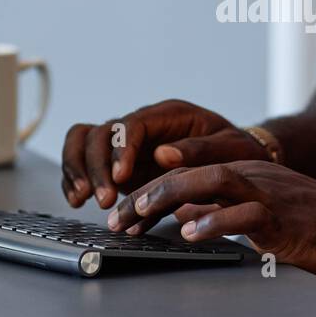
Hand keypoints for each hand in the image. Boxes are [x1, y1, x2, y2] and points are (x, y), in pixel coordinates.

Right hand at [61, 99, 269, 208]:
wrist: (238, 160)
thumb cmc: (238, 149)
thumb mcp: (231, 148)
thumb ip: (199, 150)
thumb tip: (163, 155)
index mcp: (168, 115)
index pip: (131, 125)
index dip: (121, 149)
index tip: (122, 177)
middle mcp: (143, 127)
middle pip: (99, 133)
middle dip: (94, 166)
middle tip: (103, 198)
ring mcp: (128, 146)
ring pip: (84, 143)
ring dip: (77, 169)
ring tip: (81, 199)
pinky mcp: (121, 166)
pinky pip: (88, 165)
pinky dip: (77, 180)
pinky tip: (79, 201)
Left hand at [107, 161, 315, 286]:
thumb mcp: (267, 219)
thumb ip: (227, 215)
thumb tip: (185, 221)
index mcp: (248, 176)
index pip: (190, 174)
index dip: (153, 190)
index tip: (123, 213)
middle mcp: (255, 177)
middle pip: (191, 172)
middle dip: (149, 193)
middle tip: (118, 219)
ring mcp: (271, 194)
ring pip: (212, 181)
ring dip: (170, 197)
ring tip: (138, 216)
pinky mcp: (286, 218)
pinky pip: (245, 214)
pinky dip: (215, 221)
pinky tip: (189, 233)